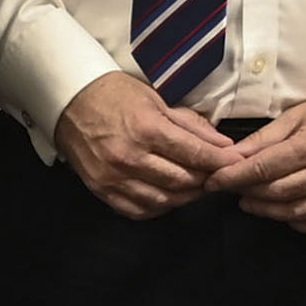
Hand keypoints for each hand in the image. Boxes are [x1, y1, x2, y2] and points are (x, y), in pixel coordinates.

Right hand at [52, 71, 236, 218]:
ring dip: (185, 196)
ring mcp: (114, 177)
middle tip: (216, 175)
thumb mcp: (155, 99)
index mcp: (146, 129)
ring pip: (165, 200)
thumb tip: (223, 144)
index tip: (236, 164)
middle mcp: (130, 157)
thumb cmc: (114, 95)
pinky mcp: (102, 191)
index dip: (220, 162)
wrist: (69, 101)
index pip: (194, 154)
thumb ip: (190, 125)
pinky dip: (160, 206)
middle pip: (183, 181)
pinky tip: (168, 195)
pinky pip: (139, 210)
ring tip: (195, 185)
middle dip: (206, 179)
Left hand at [220, 91, 305, 236]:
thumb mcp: (299, 114)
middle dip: (247, 193)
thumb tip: (233, 156)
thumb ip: (266, 138)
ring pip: (294, 213)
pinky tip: (283, 212)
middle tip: (231, 189)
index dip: (234, 177)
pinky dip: (296, 222)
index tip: (214, 181)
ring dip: (266, 211)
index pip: (264, 168)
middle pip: (276, 193)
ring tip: (250, 202)